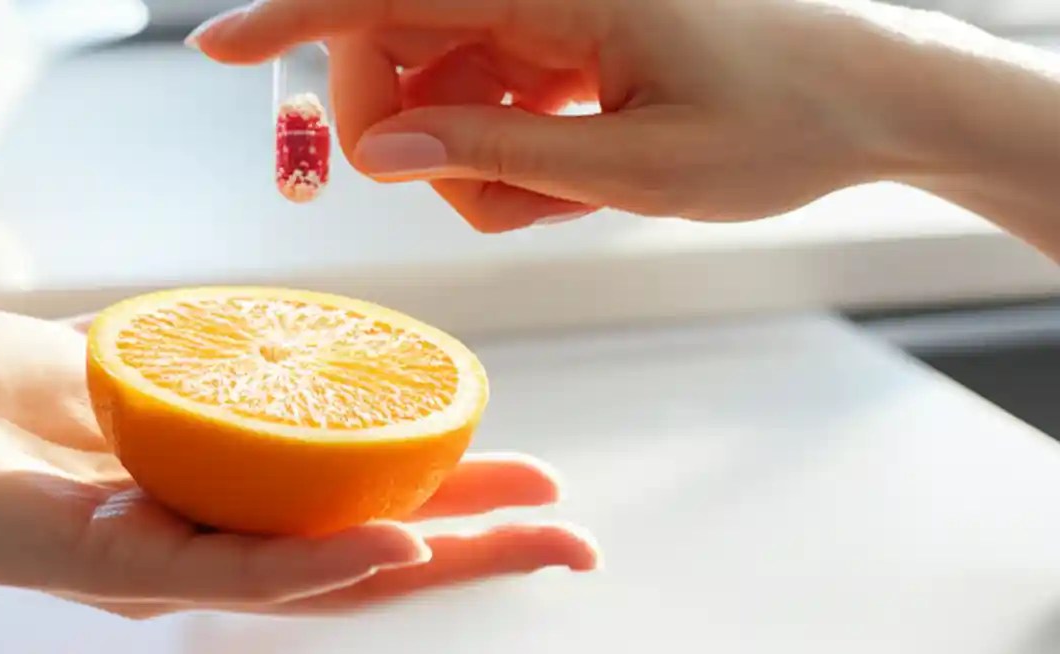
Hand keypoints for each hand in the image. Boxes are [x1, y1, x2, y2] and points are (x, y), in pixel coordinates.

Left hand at [0, 309, 597, 618]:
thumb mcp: (104, 354)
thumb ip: (183, 355)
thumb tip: (258, 333)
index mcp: (212, 494)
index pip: (347, 502)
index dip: (440, 496)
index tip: (524, 472)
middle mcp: (206, 542)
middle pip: (360, 553)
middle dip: (473, 547)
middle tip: (575, 538)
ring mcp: (170, 564)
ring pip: (322, 577)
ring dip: (435, 565)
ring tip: (534, 546)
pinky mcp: (117, 570)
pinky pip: (237, 574)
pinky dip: (326, 568)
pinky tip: (403, 555)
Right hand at [190, 0, 914, 231]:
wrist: (876, 96)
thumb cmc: (782, 123)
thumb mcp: (634, 167)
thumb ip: (495, 157)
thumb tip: (377, 149)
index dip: (294, 20)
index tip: (217, 51)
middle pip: (404, 41)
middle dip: (409, 128)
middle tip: (478, 194)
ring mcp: (559, 4)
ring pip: (446, 81)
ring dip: (476, 154)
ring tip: (564, 192)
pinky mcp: (571, 30)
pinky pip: (492, 91)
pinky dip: (510, 145)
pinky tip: (573, 168)